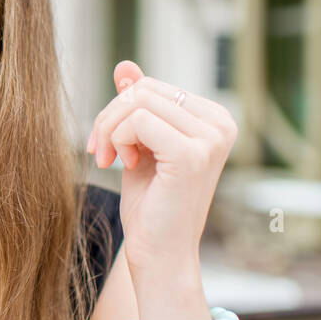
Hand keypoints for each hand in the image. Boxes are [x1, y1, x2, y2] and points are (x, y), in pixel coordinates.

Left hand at [85, 61, 237, 280]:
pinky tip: (122, 165)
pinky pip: (138, 120)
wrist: (159, 254)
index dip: (119, 109)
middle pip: (144, 89)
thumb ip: (137, 105)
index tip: (107, 144)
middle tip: (98, 152)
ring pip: (138, 102)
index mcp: (215, 119)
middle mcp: (221, 124)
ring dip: (108, 129)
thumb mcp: (140, 145)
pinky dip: (117, 139)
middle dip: (109, 117)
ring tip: (109, 160)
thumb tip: (125, 65)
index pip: (153, 86)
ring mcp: (210, 139)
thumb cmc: (151, 205)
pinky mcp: (192, 155)